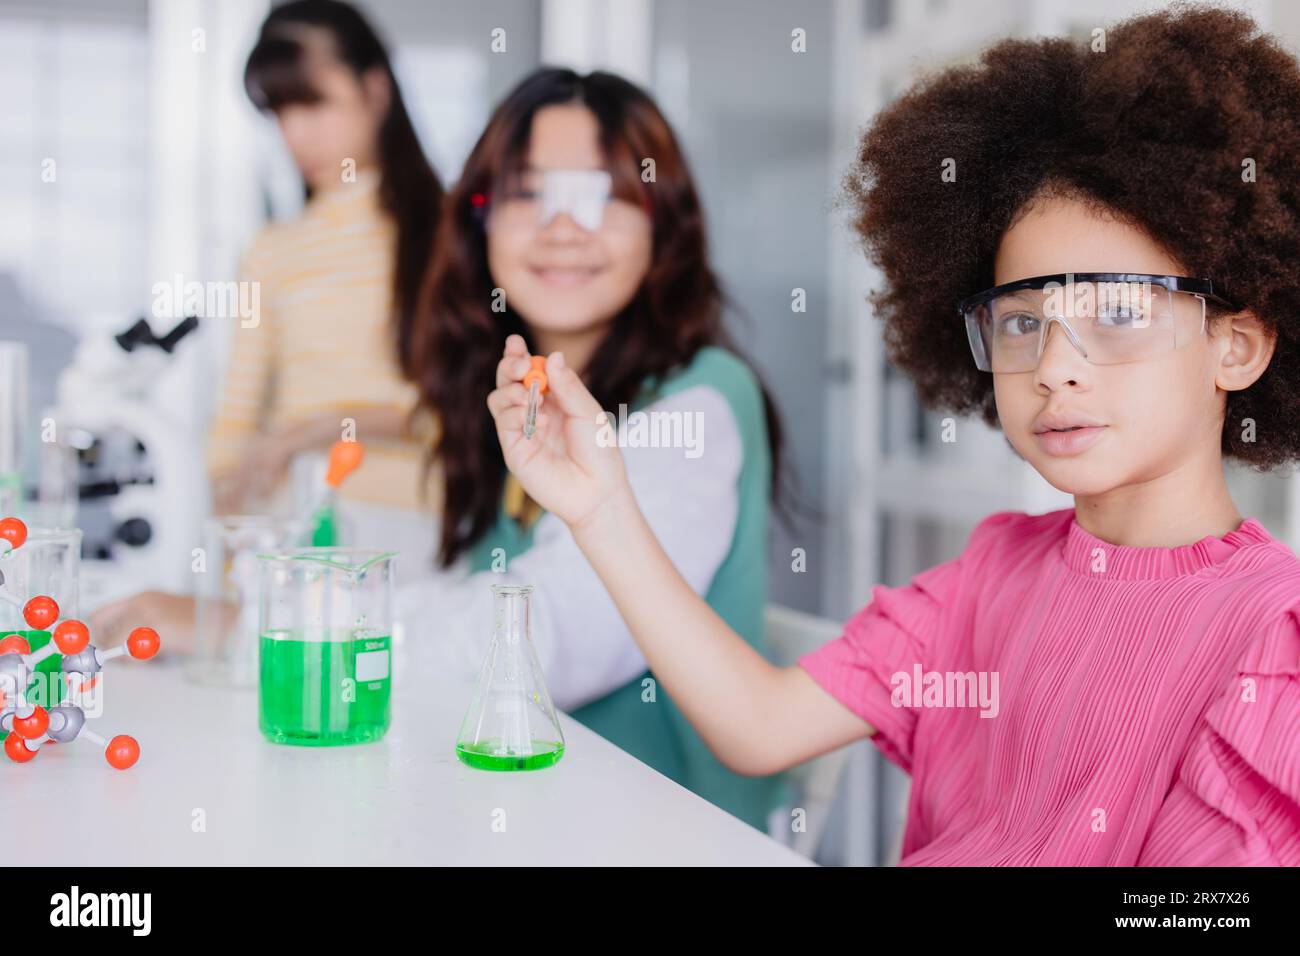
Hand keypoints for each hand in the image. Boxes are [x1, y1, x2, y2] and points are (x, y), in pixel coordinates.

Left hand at [88, 590, 199, 656]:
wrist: (234, 627)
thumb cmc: (207, 628)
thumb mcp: (170, 622)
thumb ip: (142, 631)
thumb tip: (116, 649)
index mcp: (147, 597)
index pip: (102, 613)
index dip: (100, 633)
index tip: (103, 650)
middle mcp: (145, 601)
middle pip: (101, 623)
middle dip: (104, 643)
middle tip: (117, 658)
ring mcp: (151, 613)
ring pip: (114, 638)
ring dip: (121, 655)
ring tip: (143, 661)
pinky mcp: (159, 628)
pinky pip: (131, 649)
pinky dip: (135, 660)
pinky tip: (153, 661)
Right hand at [485, 335, 630, 529]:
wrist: (598, 490)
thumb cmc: (599, 451)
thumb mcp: (587, 411)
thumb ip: (568, 385)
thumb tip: (552, 356)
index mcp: (553, 399)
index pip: (528, 371)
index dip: (517, 355)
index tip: (515, 342)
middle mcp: (534, 412)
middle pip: (507, 381)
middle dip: (509, 366)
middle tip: (520, 363)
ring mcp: (522, 431)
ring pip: (498, 398)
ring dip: (512, 390)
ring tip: (532, 396)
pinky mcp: (514, 450)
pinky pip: (504, 422)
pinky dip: (517, 413)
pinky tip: (539, 420)